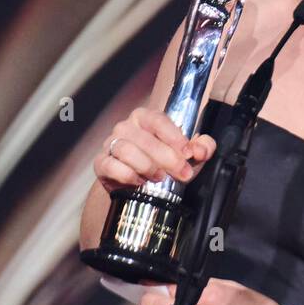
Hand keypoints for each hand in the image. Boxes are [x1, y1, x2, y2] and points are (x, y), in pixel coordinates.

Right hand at [94, 102, 216, 192]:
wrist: (142, 186)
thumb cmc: (165, 163)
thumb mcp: (188, 155)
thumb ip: (202, 147)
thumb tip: (201, 149)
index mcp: (146, 118)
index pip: (158, 120)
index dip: (174, 136)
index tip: (188, 153)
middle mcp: (126, 127)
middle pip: (144, 138)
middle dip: (167, 158)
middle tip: (182, 173)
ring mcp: (111, 144)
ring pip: (126, 150)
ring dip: (147, 166)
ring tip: (160, 178)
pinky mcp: (101, 163)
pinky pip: (109, 165)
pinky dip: (126, 175)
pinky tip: (139, 182)